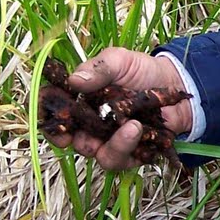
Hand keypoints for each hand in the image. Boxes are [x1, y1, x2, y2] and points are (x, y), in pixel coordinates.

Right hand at [45, 48, 193, 170]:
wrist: (174, 84)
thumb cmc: (142, 71)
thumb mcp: (119, 60)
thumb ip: (98, 68)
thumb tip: (74, 81)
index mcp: (79, 99)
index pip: (53, 110)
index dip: (46, 114)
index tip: (49, 115)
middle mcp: (87, 123)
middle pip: (66, 137)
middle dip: (67, 137)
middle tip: (72, 134)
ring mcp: (105, 140)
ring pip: (92, 152)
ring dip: (108, 142)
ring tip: (131, 125)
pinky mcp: (125, 153)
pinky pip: (117, 159)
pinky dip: (126, 146)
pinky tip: (138, 130)